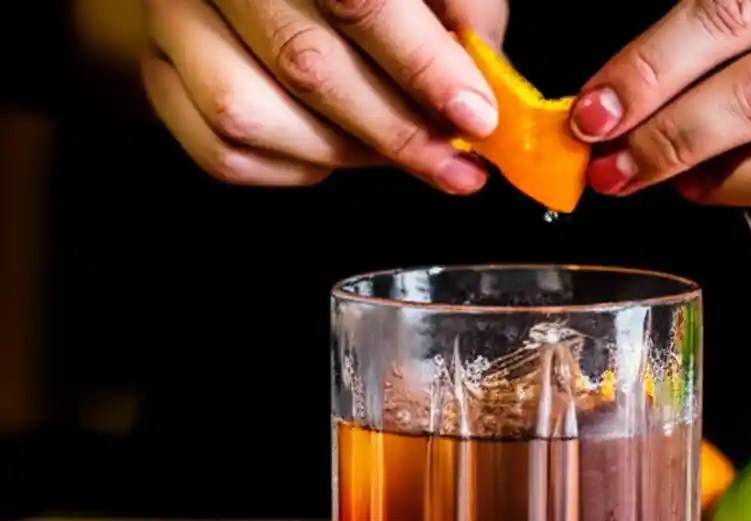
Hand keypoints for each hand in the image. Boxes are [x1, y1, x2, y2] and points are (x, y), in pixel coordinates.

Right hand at [139, 0, 506, 191]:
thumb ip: (463, 13)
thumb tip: (486, 87)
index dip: (423, 66)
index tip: (475, 114)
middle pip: (305, 65)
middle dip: (397, 130)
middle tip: (454, 161)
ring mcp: (174, 17)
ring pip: (248, 116)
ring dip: (340, 153)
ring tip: (392, 149)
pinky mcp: (159, 68)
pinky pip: (220, 151)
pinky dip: (291, 169)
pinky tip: (334, 150)